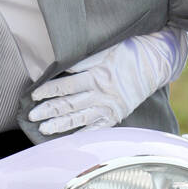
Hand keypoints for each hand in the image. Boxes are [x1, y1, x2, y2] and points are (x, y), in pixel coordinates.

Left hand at [28, 27, 187, 135]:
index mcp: (97, 76)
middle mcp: (102, 94)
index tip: (34, 95)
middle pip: (69, 105)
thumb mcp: (105, 49)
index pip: (66, 86)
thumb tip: (61, 67)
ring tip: (43, 129)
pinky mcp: (116, 115)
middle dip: (48, 111)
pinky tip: (68, 139)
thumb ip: (83, 61)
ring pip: (80, 119)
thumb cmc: (129, 51)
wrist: (156, 61)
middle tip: (31, 116)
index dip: (48, 91)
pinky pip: (96, 128)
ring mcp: (109, 107)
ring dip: (60, 125)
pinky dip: (82, 135)